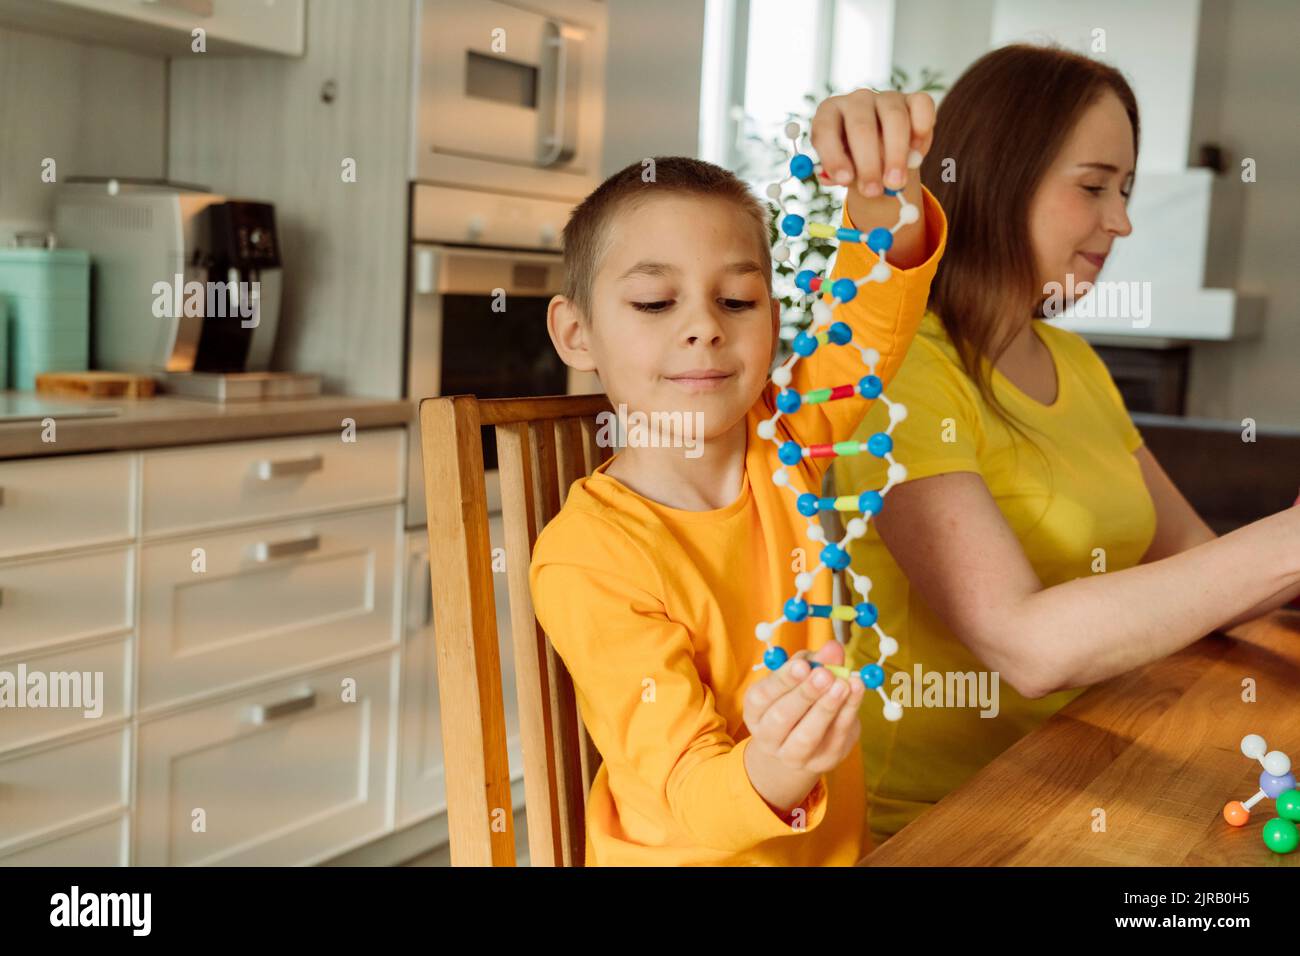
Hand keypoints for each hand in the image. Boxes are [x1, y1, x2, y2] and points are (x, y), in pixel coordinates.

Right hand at [743, 639, 865, 778]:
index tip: (802, 665)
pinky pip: (836, 737)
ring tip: (843, 685)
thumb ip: (815, 660)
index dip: (783, 680)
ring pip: (807, 735)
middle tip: (825, 675)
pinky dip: (848, 712)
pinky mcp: (824, 760)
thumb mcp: (801, 674)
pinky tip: (856, 691)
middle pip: (782, 717)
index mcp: (755, 710)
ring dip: (826, 708)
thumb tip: (834, 648)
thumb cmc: (798, 697)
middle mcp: (768, 736)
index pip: (762, 696)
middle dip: (805, 694)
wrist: (806, 742)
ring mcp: (794, 755)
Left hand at [810, 88, 935, 198]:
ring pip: (894, 118)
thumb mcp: (843, 170)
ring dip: (896, 155)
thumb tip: (843, 178)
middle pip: (862, 127)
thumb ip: (842, 174)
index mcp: (829, 114)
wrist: (881, 156)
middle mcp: (857, 101)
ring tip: (896, 184)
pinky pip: (922, 105)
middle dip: (868, 164)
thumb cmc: (854, 163)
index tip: (844, 181)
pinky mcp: (914, 100)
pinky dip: (921, 129)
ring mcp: (886, 98)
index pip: (825, 129)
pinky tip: (917, 153)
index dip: (834, 156)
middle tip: (873, 192)